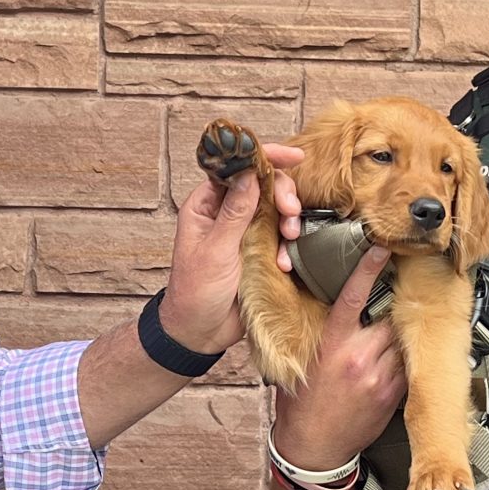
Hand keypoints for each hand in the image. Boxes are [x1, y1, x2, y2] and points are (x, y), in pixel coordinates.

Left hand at [160, 142, 302, 353]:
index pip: (236, 168)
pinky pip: (282, 237)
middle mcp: (227, 212)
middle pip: (264, 185)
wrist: (200, 332)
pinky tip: (285, 264)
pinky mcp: (260, 251)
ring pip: (277, 210)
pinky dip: (288, 246)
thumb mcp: (215, 251)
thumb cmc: (195, 291)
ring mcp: (245, 232)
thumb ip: (234, 213)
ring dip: (289, 220)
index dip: (264, 157)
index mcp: (207, 204)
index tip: (293, 157)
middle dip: (283, 193)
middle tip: (290, 212)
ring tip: (291, 238)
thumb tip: (250, 174)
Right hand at [271, 246, 405, 471]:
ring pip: (402, 339)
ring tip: (391, 333)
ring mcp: (380, 377)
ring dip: (399, 333)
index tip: (381, 249)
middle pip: (389, 316)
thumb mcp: (304, 359)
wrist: (314, 447)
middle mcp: (358, 358)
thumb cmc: (303, 404)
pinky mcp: (394, 394)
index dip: (367, 269)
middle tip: (391, 299)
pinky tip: (393, 360)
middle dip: (391, 308)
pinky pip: (408, 365)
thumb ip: (323, 333)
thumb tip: (335, 306)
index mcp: (332, 345)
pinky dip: (404, 357)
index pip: (351, 297)